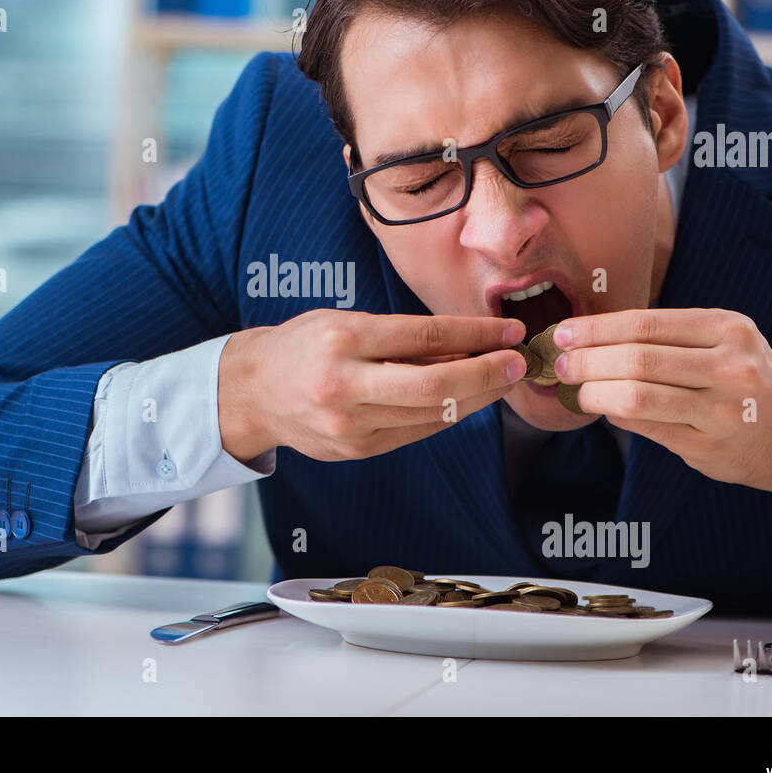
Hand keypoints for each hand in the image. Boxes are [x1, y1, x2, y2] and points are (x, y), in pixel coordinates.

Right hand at [218, 310, 526, 463]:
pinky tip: (467, 399)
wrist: (251, 393)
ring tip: (502, 379)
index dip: (477, 333)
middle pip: (436, 385)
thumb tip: (468, 342)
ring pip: (433, 414)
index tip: (511, 330)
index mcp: (343, 340)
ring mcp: (351, 425)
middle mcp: (346, 385)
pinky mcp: (357, 450)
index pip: (425, 337)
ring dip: (477, 396)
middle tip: (520, 362)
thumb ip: (400, 335)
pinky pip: (416, 432)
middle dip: (488, 374)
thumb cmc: (302, 346)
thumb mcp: (345, 321)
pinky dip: (447, 414)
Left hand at [551, 308, 771, 516]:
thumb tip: (594, 339)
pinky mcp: (711, 447)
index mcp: (727, 330)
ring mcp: (722, 410)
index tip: (564, 332)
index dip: (597, 329)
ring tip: (574, 389)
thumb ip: (670, 338)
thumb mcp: (725, 342)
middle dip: (588, 361)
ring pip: (640, 396)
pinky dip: (619, 416)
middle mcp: (730, 366)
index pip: (645, 324)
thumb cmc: (751, 380)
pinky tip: (605, 409)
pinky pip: (649, 429)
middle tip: (559, 363)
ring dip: (595, 392)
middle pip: (638, 359)